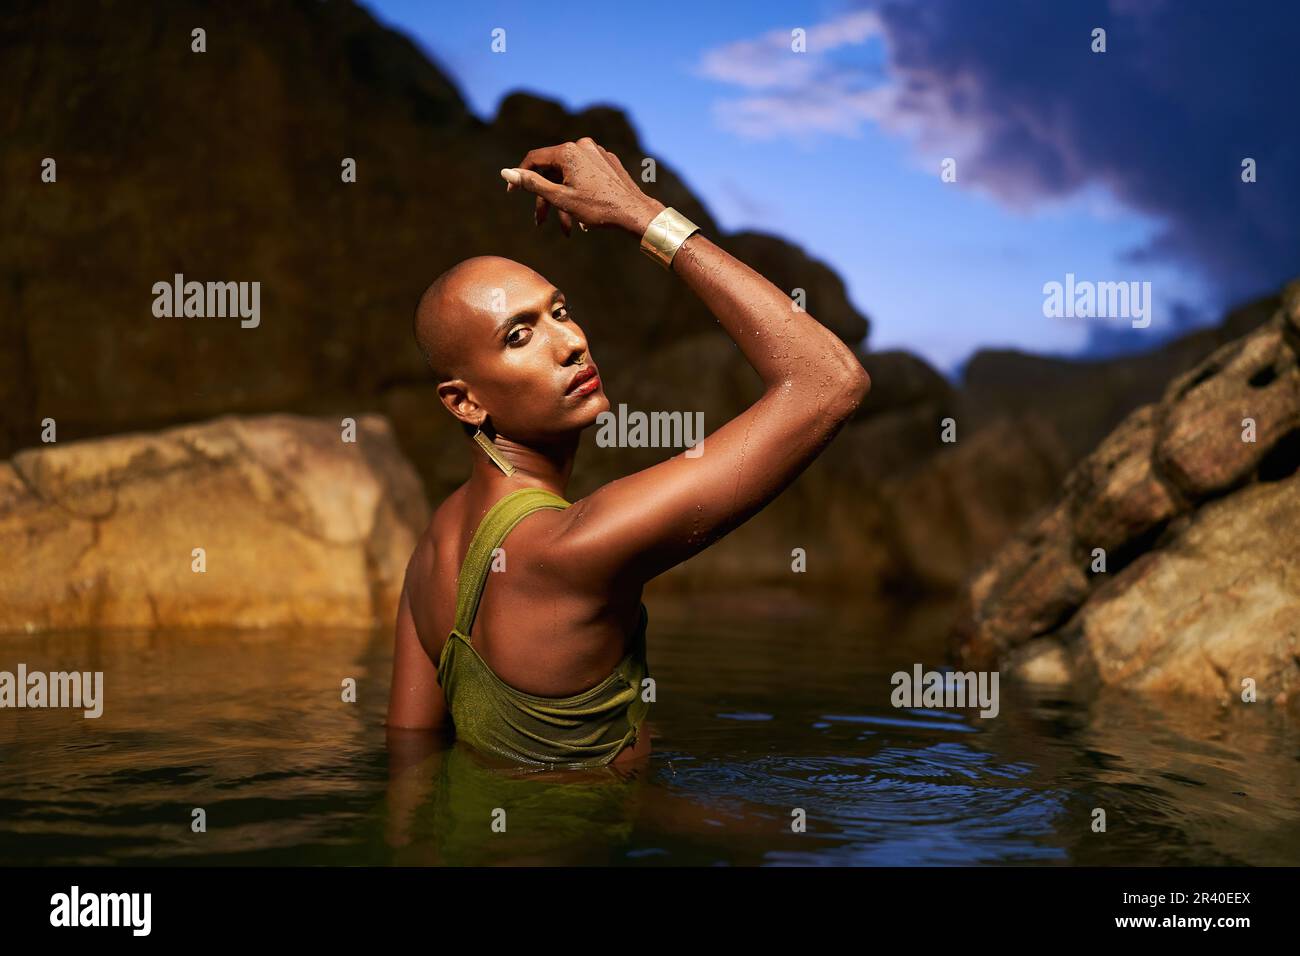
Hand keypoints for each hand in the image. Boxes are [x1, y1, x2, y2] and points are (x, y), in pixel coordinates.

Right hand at [501, 138, 664, 237]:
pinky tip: (583, 219)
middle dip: (546, 198)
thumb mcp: (560, 198)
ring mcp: (597, 153)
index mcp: (568, 151)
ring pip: (570, 176)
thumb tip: (505, 172)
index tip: (512, 192)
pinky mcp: (608, 162)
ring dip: (564, 202)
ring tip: (567, 228)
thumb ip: (532, 183)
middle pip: (553, 170)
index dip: (520, 176)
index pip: (534, 159)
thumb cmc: (599, 208)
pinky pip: (585, 176)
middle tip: (540, 221)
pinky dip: (579, 194)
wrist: (636, 213)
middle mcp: (582, 146)